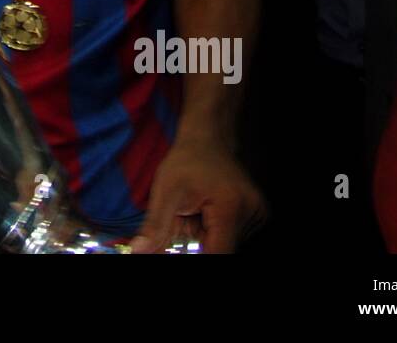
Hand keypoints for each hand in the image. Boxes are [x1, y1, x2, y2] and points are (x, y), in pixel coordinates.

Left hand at [129, 136, 265, 253]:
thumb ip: (156, 226)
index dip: (194, 256)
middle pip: (221, 248)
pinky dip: (216, 230)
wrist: (207, 138)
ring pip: (226, 243)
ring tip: (197, 211)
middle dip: (198, 243)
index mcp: (231, 208)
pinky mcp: (258, 215)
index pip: (217, 254)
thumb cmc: (186, 161)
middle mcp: (252, 213)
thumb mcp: (165, 192)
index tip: (178, 244)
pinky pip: (232, 235)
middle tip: (186, 219)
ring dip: (207, 237)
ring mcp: (258, 214)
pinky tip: (207, 211)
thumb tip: (138, 251)